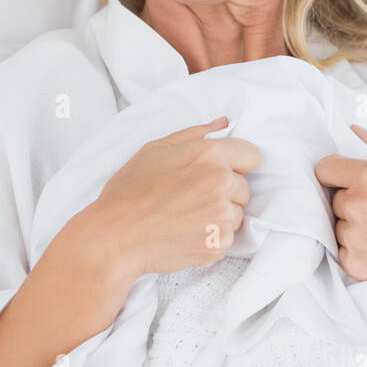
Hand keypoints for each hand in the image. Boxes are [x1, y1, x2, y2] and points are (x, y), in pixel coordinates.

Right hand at [84, 116, 259, 280]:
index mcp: (209, 155)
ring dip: (219, 217)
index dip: (237, 164)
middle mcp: (221, 183)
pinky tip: (185, 234)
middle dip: (225, 193)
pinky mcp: (218, 244)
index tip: (220, 172)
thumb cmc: (130, 191)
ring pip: (237, 214)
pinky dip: (212, 239)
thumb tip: (223, 122)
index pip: (252, 156)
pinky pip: (227, 239)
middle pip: (244, 188)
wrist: (114, 237)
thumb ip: (195, 133)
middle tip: (191, 198)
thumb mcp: (156, 149)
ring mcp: (221, 215)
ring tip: (186, 218)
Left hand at [314, 124, 366, 300]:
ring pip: (337, 224)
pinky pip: (343, 250)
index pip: (324, 168)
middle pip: (333, 197)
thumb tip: (354, 131)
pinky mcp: (354, 265)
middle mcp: (357, 207)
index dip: (338, 172)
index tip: (353, 179)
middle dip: (352, 198)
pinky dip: (358, 249)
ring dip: (354, 225)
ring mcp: (354, 238)